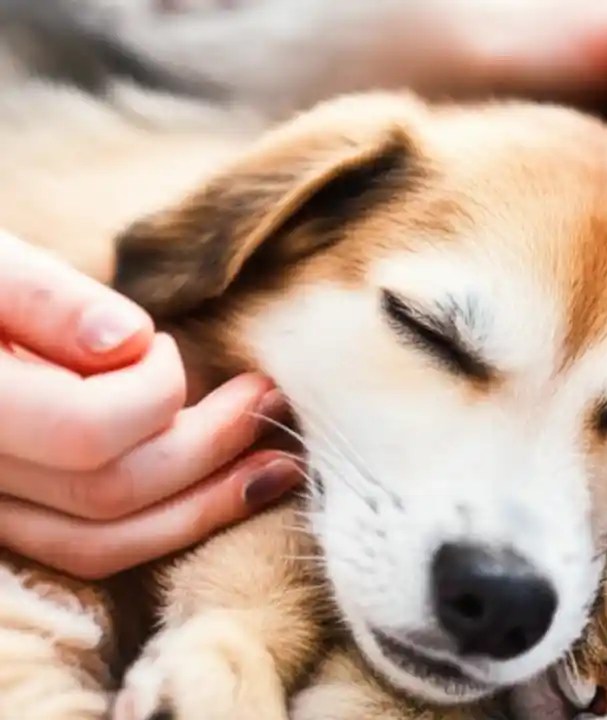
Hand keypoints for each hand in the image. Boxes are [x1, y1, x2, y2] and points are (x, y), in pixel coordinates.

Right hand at [0, 232, 300, 579]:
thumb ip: (45, 299)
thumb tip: (130, 342)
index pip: (85, 430)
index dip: (153, 391)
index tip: (164, 343)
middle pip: (108, 492)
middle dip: (211, 446)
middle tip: (271, 396)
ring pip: (101, 543)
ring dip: (206, 504)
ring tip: (278, 461)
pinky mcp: (8, 520)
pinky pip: (86, 548)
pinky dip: (165, 525)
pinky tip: (226, 489)